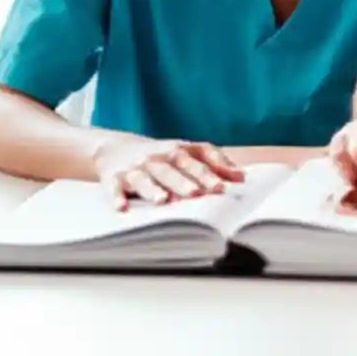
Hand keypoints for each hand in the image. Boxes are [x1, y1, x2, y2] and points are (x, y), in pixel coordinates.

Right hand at [94, 139, 244, 210]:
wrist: (116, 148)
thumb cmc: (162, 155)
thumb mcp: (187, 152)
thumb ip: (215, 162)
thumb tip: (241, 177)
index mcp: (176, 151)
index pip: (193, 162)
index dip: (207, 174)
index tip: (221, 188)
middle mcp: (156, 158)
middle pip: (170, 170)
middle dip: (183, 182)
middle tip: (196, 194)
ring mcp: (135, 168)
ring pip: (144, 178)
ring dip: (152, 189)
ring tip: (163, 200)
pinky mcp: (114, 178)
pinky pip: (115, 188)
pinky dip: (117, 197)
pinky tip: (122, 208)